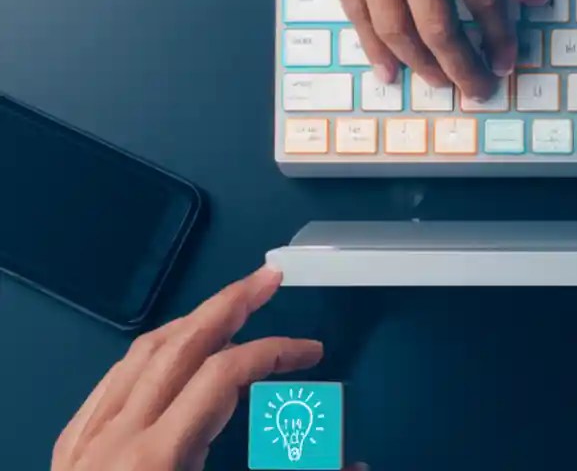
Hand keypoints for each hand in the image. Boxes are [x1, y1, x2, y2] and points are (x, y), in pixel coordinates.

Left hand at [52, 267, 362, 470]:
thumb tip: (353, 463)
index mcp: (160, 458)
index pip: (227, 374)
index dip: (276, 353)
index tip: (311, 353)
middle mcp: (116, 439)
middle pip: (180, 345)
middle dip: (229, 304)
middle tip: (270, 278)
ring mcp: (85, 446)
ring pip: (137, 357)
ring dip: (189, 325)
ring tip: (227, 311)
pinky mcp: (68, 458)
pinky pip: (107, 388)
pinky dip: (145, 360)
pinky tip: (161, 359)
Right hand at [293, 0, 546, 99]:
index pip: (484, 0)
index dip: (499, 39)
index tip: (508, 61)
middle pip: (439, 27)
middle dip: (463, 68)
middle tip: (478, 91)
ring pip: (394, 27)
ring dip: (420, 66)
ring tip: (440, 84)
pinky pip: (355, 8)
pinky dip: (371, 44)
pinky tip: (387, 68)